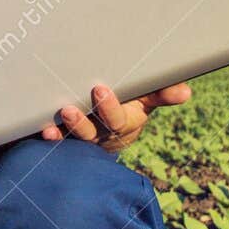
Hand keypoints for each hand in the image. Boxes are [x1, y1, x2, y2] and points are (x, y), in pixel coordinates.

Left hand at [40, 81, 191, 154]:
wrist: (110, 126)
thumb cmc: (131, 104)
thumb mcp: (146, 98)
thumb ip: (162, 93)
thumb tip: (185, 92)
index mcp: (124, 122)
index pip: (118, 120)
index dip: (109, 109)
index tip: (100, 90)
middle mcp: (102, 133)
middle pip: (93, 132)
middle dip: (82, 122)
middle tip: (68, 109)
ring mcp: (84, 137)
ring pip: (74, 138)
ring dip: (65, 129)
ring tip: (58, 115)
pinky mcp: (66, 136)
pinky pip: (57, 139)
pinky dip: (50, 136)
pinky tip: (42, 130)